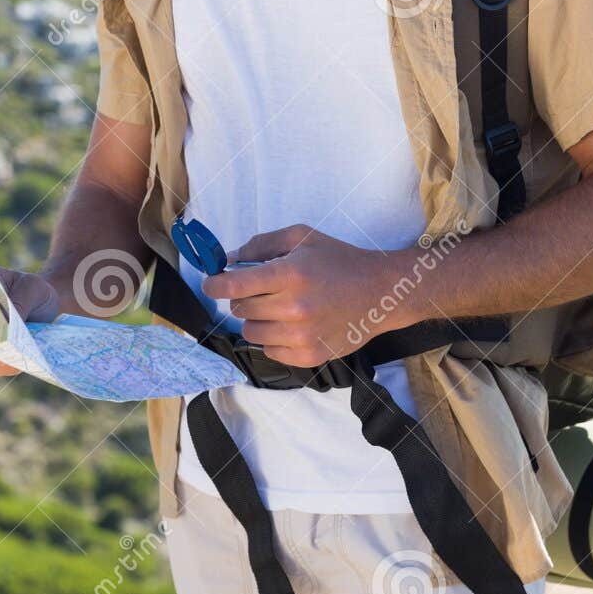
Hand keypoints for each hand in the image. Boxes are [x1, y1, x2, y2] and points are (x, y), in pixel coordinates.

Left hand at [202, 224, 389, 367]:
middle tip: (263, 290)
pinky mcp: (309, 356)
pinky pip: (269, 351)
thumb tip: (229, 260)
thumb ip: (262, 245)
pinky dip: (273, 339)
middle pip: (240, 310)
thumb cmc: (340, 261)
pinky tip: (292, 325)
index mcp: (290, 274)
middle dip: (245, 298)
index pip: (234, 286)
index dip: (215, 284)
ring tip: (280, 308)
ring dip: (258, 319)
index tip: (212, 283)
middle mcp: (294, 308)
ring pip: (251, 333)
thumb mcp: (302, 238)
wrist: (380, 293)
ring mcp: (302, 336)